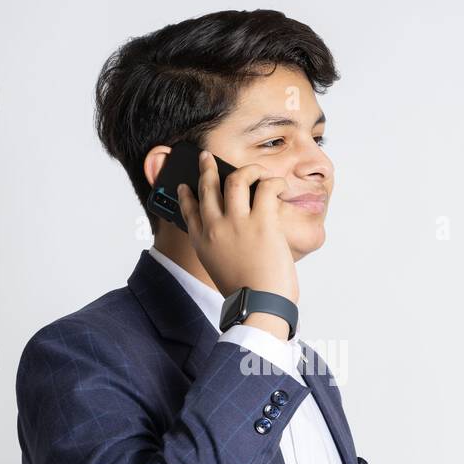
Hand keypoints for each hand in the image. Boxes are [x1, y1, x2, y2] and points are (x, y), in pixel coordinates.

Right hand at [176, 150, 298, 306]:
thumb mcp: (222, 272)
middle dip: (206, 167)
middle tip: (206, 157)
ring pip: (236, 179)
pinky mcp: (261, 221)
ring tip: (257, 171)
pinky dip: (273, 182)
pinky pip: (266, 188)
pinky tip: (279, 186)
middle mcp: (215, 228)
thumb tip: (237, 241)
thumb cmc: (247, 296)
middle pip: (207, 187)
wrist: (258, 306)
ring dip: (248, 170)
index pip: (188, 211)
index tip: (185, 187)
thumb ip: (223, 252)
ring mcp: (237, 222)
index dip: (185, 195)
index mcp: (203, 243)